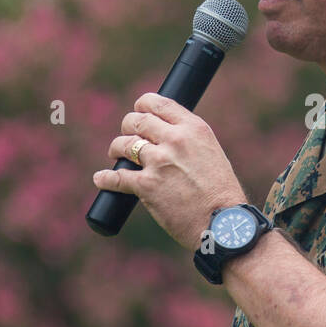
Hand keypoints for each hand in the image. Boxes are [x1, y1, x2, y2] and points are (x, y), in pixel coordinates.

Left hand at [93, 93, 247, 250]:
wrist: (224, 224)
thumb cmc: (220, 192)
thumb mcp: (211, 153)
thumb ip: (188, 141)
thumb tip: (163, 136)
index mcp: (194, 128)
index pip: (159, 103)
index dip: (142, 105)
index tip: (138, 111)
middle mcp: (175, 140)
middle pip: (137, 121)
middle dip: (128, 127)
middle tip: (127, 136)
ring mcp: (159, 162)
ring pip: (123, 144)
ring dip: (116, 149)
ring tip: (116, 156)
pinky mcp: (146, 186)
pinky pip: (116, 177)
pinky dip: (105, 178)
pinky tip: (102, 179)